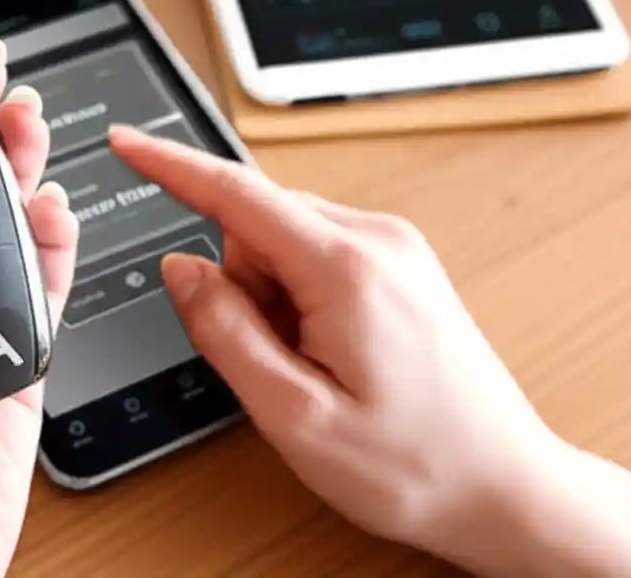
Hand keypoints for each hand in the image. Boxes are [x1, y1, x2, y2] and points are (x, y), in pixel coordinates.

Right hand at [109, 126, 630, 576]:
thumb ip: (225, 332)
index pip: (235, 193)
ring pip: (284, 243)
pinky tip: (334, 356)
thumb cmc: (415, 465)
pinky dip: (303, 301)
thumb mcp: (294, 415)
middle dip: (240, 287)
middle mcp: (378, 240)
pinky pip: (318, 259)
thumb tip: (181, 269)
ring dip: (274, 301)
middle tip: (276, 363)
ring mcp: (396, 250)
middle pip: (256, 226)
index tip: (125, 142)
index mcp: (346, 268)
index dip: (170, 165)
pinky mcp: (403, 266)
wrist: (505, 488)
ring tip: (315, 369)